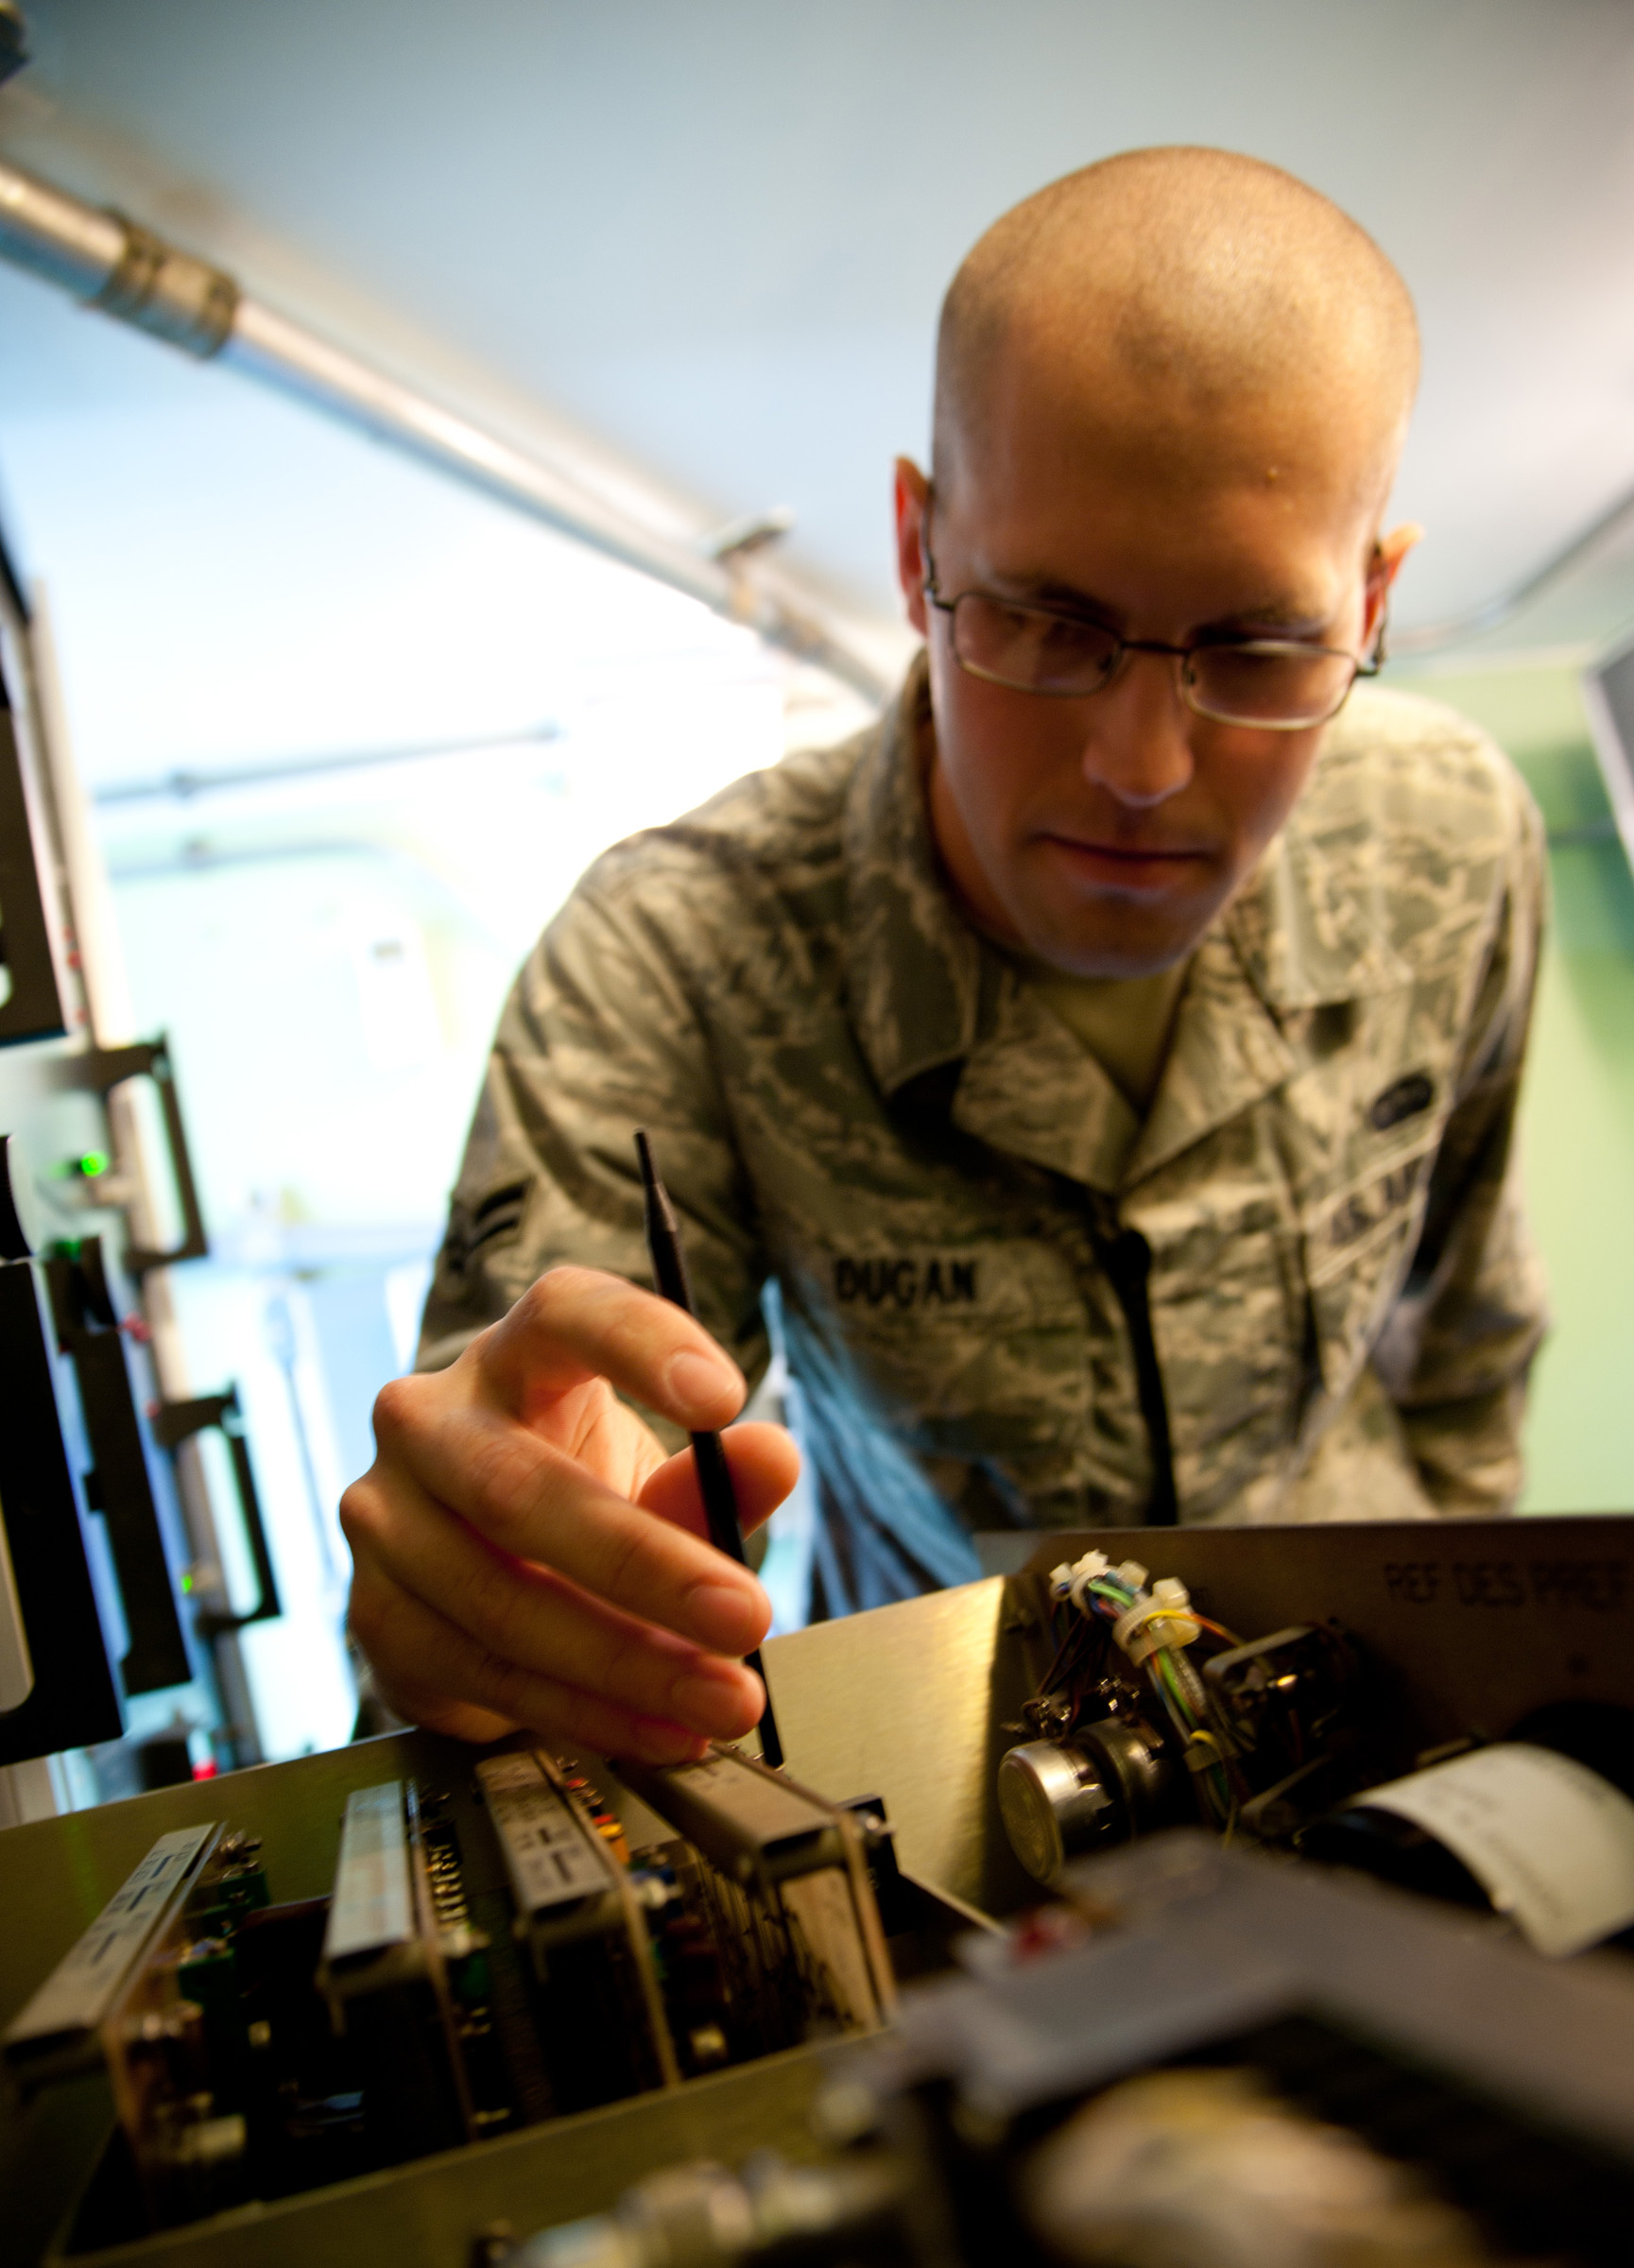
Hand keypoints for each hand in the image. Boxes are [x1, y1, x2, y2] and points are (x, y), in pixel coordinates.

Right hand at [342, 1265, 797, 1763]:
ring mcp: (386, 1519)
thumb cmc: (572, 1491)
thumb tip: (772, 1459)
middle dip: (645, 1565)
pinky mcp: (376, 1613)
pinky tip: (661, 1729)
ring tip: (720, 1697)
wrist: (472, 1570)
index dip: (642, 1345)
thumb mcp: (652, 1475)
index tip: (727, 1398)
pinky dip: (587, 1712)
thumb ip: (713, 1478)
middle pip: (521, 1487)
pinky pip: (486, 1673)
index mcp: (513, 1356)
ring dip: (625, 1662)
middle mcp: (429, 1422)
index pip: (566, 1314)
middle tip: (745, 1614)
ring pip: (500, 1599)